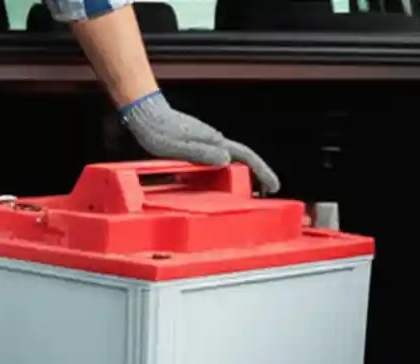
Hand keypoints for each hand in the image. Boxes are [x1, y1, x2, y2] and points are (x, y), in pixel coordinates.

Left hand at [120, 91, 280, 194]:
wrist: (146, 115)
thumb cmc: (158, 131)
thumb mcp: (179, 147)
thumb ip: (202, 154)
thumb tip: (226, 159)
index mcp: (213, 141)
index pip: (246, 156)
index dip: (262, 171)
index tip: (273, 185)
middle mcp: (213, 140)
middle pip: (243, 159)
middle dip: (257, 174)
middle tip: (266, 192)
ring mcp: (206, 141)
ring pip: (231, 160)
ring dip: (242, 174)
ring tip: (249, 191)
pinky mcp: (198, 143)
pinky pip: (218, 160)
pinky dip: (226, 172)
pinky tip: (222, 182)